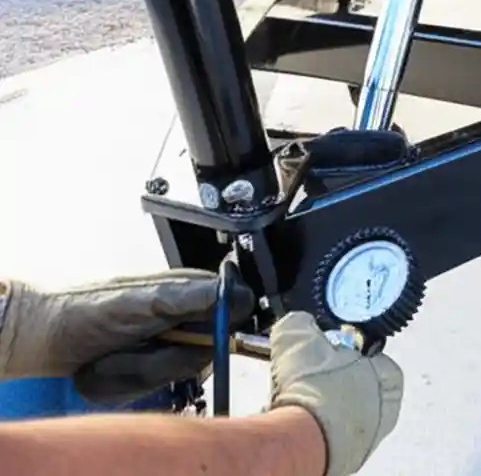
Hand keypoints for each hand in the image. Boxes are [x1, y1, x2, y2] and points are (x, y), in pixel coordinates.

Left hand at [0, 269, 252, 403]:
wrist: (47, 336)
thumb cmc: (89, 309)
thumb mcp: (140, 300)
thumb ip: (188, 296)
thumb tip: (234, 291)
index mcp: (191, 291)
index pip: (237, 307)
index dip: (223, 325)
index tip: (193, 335)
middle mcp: (186, 318)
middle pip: (210, 349)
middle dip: (169, 357)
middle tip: (138, 345)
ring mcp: (170, 346)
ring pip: (182, 371)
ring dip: (144, 370)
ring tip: (115, 356)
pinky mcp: (153, 368)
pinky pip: (158, 384)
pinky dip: (131, 381)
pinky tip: (112, 368)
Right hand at [269, 312, 402, 475]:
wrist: (300, 439)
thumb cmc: (313, 388)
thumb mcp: (298, 335)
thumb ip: (302, 324)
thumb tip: (298, 322)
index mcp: (388, 377)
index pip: (374, 357)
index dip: (345, 350)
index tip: (323, 351)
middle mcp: (384, 411)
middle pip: (357, 387)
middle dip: (331, 381)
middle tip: (306, 378)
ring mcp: (367, 438)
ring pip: (341, 414)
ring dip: (320, 406)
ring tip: (297, 401)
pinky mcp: (345, 458)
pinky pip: (328, 437)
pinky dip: (312, 429)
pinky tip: (296, 423)